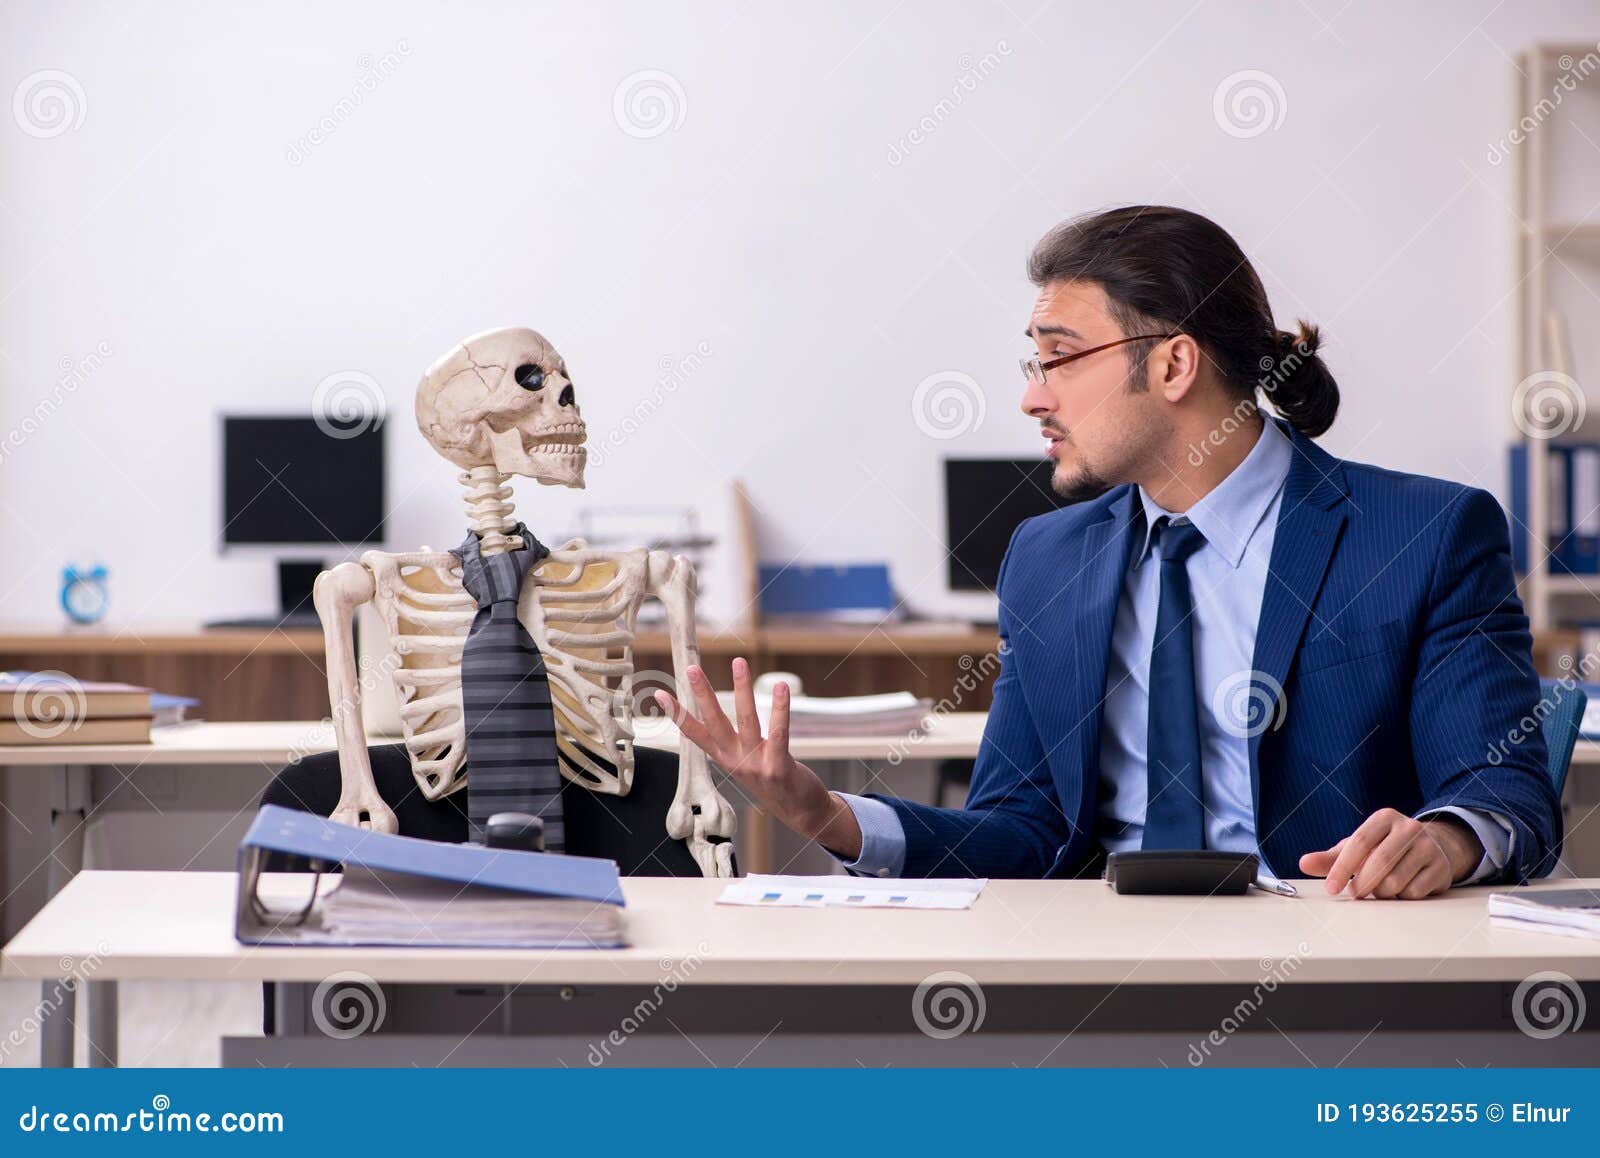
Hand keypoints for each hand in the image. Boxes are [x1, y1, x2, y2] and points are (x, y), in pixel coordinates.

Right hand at [654, 658, 863, 859]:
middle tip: (691, 669)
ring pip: (746, 720)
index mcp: (725, 758)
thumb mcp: (747, 763)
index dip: (677, 713)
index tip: (660, 693)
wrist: (800, 813)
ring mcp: (756, 765)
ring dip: (742, 689)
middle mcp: (736, 761)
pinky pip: (779, 732)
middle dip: (703, 694)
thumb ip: (735, 742)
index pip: (695, 733)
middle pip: (715, 723)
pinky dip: (780, 708)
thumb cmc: (774, 780)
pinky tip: (780, 686)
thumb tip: (720, 717)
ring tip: (738, 662)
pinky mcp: (778, 767)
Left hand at [1298, 808, 1482, 898]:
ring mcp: (1428, 847)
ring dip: (1382, 892)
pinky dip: (1401, 897)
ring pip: (1396, 881)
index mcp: (1384, 818)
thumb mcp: (1357, 848)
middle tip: (1356, 893)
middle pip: (1379, 863)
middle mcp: (1409, 828)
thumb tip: (1303, 863)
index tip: (1331, 888)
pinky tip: (1401, 888)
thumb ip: (1330, 857)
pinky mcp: (1441, 867)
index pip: (1359, 843)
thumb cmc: (1385, 847)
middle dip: (1362, 884)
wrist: (1432, 847)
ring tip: (1380, 887)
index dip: (1342, 868)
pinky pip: (1414, 892)